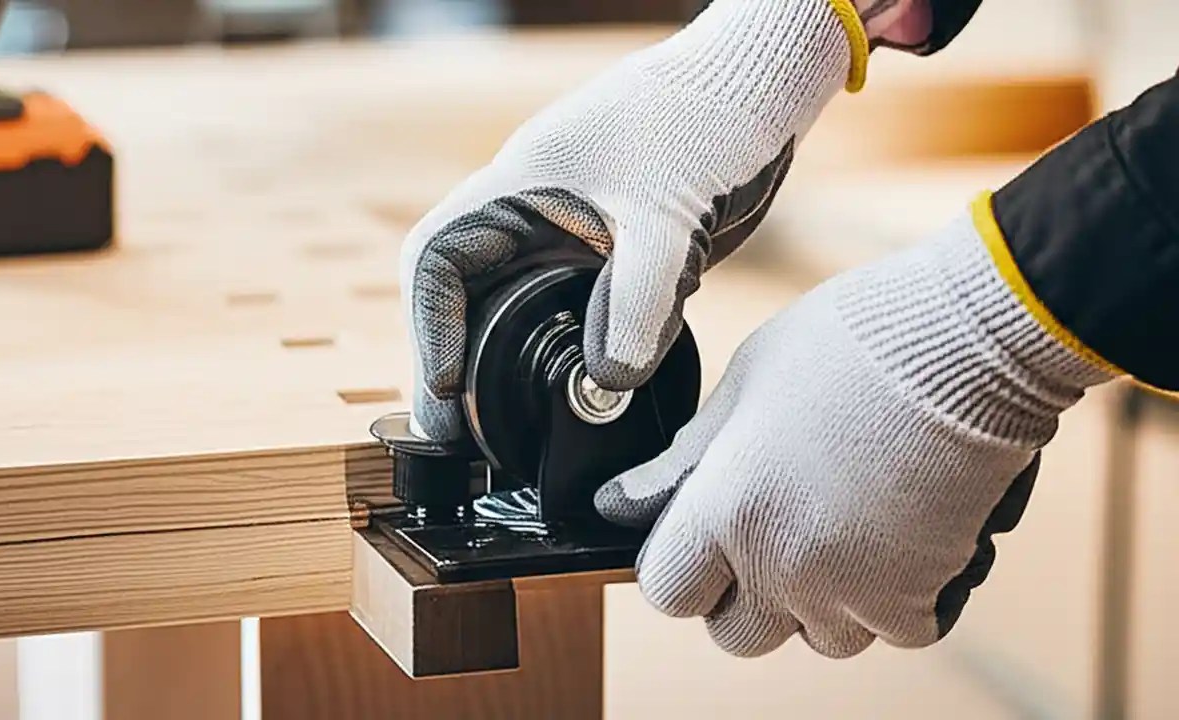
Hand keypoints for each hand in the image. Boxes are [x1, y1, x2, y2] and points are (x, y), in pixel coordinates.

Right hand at [399, 0, 866, 440]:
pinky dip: (547, 348)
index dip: (429, 325)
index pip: (437, 259)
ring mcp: (565, 231)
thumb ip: (639, 303)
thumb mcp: (669, 221)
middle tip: (459, 433)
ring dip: (492, 360)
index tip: (446, 383)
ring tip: (494, 429)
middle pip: (458, 291)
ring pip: (504, 303)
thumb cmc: (708, 121)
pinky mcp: (604, 252)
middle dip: (450, 359)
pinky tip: (563, 388)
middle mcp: (529, 211)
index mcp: (518, 187)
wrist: (760, 92)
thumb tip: (608, 383)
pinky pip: (556, 307)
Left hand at [594, 207, 1113, 657]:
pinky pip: (891, 631)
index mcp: (724, 507)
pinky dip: (894, 600)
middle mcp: (778, 565)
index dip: (679, 567)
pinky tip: (897, 536)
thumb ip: (683, 458)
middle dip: (744, 595)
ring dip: (820, 601)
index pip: (666, 591)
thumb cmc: (850, 342)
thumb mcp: (745, 381)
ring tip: (841, 526)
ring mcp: (850, 591)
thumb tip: (624, 502)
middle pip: (736, 634)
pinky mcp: (916, 600)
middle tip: (772, 535)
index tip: (699, 540)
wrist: (968, 344)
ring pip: (816, 639)